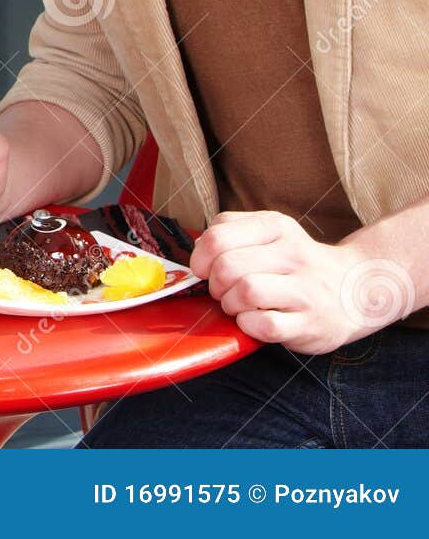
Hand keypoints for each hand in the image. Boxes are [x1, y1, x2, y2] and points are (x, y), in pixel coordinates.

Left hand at [190, 210, 413, 353]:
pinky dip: (248, 325)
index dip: (199, 257)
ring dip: (230, 304)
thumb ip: (230, 231)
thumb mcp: (269, 233)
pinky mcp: (310, 325)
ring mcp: (306, 291)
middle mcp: (294, 254)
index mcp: (277, 227)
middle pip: (227, 266)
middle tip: (222, 290)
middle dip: (214, 283)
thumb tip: (197, 249)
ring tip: (238, 305)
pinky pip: (264, 325)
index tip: (203, 269)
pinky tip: (254, 321)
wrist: (355, 290)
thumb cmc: (296, 263)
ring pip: (245, 291)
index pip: (217, 236)